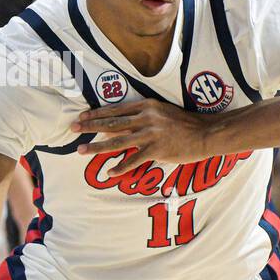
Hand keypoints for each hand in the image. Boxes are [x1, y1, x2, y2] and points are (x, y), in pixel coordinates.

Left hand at [71, 100, 215, 171]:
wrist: (206, 133)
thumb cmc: (185, 124)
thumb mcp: (163, 113)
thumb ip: (143, 117)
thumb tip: (121, 126)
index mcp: (147, 106)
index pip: (115, 110)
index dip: (96, 114)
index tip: (81, 117)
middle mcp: (147, 118)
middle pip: (112, 123)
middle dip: (90, 126)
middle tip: (72, 129)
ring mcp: (152, 134)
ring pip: (118, 141)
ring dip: (98, 146)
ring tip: (82, 150)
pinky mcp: (158, 149)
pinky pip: (135, 160)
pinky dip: (121, 167)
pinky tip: (110, 172)